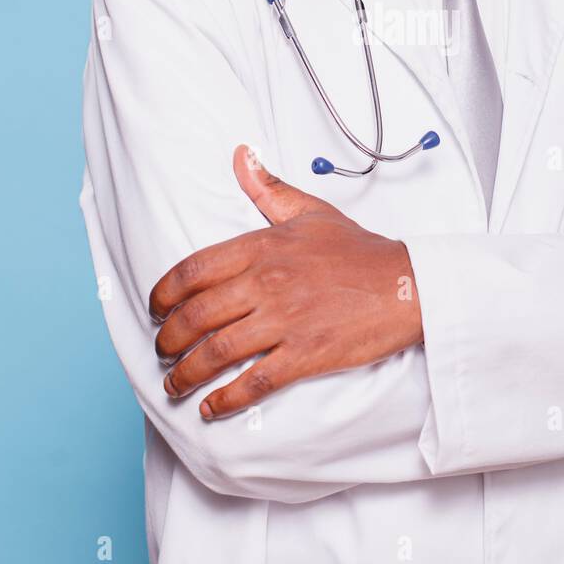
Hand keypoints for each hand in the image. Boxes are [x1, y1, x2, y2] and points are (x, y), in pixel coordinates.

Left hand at [149, 147, 421, 419]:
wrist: (408, 284)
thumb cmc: (360, 250)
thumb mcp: (312, 212)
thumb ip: (269, 188)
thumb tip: (240, 156)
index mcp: (263, 247)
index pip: (194, 270)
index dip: (164, 293)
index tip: (155, 308)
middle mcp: (268, 283)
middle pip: (196, 315)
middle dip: (168, 339)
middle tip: (162, 351)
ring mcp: (285, 321)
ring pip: (217, 352)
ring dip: (186, 373)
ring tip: (174, 384)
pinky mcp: (306, 355)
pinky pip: (254, 382)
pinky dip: (225, 399)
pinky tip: (210, 407)